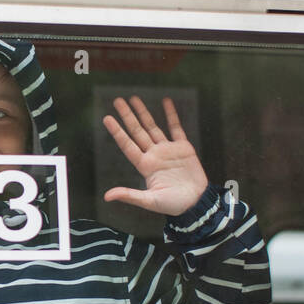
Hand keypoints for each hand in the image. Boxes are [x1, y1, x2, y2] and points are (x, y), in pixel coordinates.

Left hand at [101, 96, 208, 216]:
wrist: (196, 203)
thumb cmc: (172, 205)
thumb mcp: (149, 201)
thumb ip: (130, 195)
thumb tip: (107, 196)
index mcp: (145, 165)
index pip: (127, 145)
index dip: (117, 132)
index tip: (107, 118)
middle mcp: (154, 155)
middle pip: (137, 131)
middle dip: (128, 116)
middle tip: (117, 101)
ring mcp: (168, 150)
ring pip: (153, 127)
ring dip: (144, 113)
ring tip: (134, 99)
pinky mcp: (183, 148)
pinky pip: (176, 128)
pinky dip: (171, 115)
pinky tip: (166, 102)